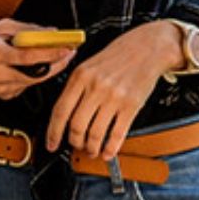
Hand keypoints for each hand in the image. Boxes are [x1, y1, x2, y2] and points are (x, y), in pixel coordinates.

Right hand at [0, 21, 79, 99]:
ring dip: (45, 69)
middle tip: (68, 53)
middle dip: (56, 64)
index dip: (51, 53)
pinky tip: (28, 67)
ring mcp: (0, 88)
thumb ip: (26, 29)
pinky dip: (30, 75)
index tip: (67, 48)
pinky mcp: (2, 95)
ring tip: (52, 56)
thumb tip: (50, 32)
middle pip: (36, 73)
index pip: (29, 56)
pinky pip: (24, 85)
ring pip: (33, 80)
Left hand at [44, 22, 176, 158]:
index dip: (54, 132)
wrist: (147, 47)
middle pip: (76, 125)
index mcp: (80, 76)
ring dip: (91, 148)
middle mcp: (95, 86)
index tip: (52, 144)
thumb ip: (76, 87)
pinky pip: (117, 133)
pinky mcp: (131, 105)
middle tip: (77, 146)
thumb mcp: (89, 65)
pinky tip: (108, 151)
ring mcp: (114, 97)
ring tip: (92, 150)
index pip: (60, 110)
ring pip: (95, 133)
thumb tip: (65, 115)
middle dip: (75, 142)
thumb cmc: (118, 56)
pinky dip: (110, 148)